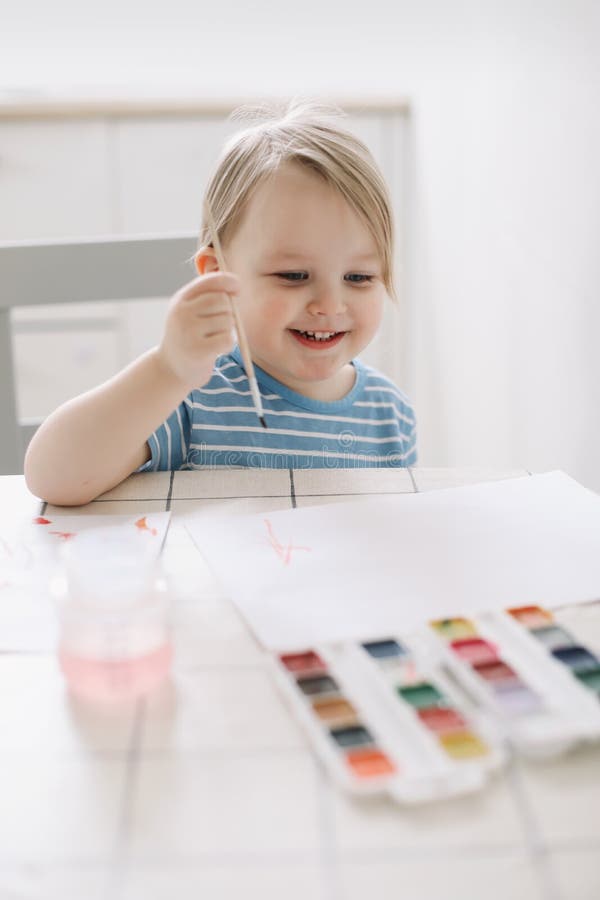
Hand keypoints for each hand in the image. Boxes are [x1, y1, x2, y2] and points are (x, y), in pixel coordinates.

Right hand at [157, 271, 239, 389]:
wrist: (172, 368)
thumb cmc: (189, 335)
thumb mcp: (192, 311)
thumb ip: (210, 295)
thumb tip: (236, 286)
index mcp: (181, 299)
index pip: (210, 281)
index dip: (228, 282)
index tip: (237, 288)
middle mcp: (182, 313)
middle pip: (222, 300)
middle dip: (229, 310)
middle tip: (222, 322)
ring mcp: (188, 332)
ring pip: (227, 321)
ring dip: (228, 330)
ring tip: (215, 337)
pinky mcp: (198, 351)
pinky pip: (227, 339)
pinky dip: (228, 344)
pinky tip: (217, 349)